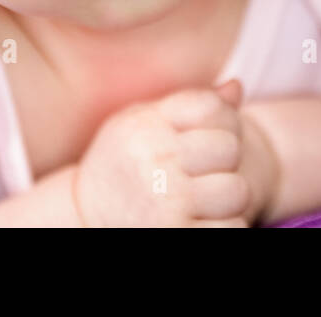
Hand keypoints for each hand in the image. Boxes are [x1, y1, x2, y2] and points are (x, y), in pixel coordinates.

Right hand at [73, 78, 262, 226]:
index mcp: (144, 126)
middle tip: (201, 177)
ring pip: (238, 191)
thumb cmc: (122, 168)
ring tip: (200, 204)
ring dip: (227, 202)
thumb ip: (188, 105)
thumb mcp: (141, 126)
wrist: (82, 220)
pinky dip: (226, 228)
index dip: (221, 123)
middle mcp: (153, 161)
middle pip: (229, 147)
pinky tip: (201, 224)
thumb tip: (236, 87)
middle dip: (223, 164)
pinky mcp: (175, 233)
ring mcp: (166, 201)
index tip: (203, 141)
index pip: (213, 108)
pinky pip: (233, 228)